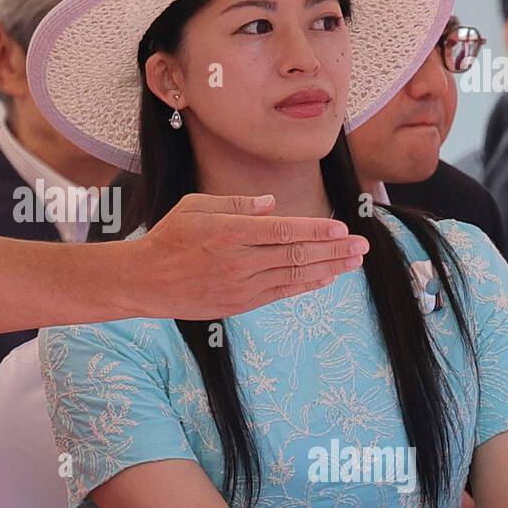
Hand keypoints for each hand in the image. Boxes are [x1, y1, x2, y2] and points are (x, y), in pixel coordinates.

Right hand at [134, 193, 366, 319]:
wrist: (145, 280)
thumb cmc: (169, 237)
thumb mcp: (195, 207)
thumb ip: (236, 204)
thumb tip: (272, 204)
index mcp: (229, 232)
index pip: (283, 231)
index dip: (316, 230)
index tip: (342, 228)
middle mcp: (238, 261)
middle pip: (296, 254)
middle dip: (333, 250)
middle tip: (362, 246)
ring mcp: (239, 285)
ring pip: (292, 275)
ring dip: (327, 268)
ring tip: (354, 262)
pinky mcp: (238, 304)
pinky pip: (280, 293)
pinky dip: (305, 285)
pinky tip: (326, 278)